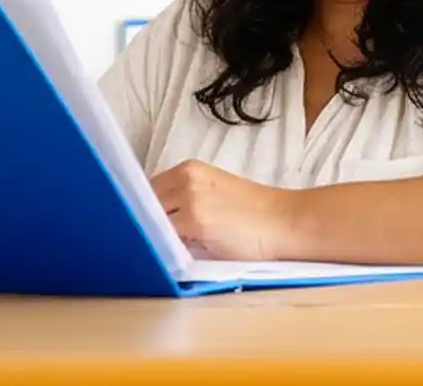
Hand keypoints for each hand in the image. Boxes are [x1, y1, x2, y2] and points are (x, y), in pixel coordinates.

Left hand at [150, 159, 295, 260]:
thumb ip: (182, 199)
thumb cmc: (253, 213)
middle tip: (152, 240)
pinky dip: (168, 247)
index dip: (141, 209)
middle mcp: (186, 178)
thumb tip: (149, 218)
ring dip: (156, 235)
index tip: (138, 224)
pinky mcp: (196, 221)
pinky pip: (167, 237)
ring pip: (153, 220)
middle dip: (146, 222)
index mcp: (188, 169)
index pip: (146, 188)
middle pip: (144, 203)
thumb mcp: (213, 193)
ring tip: (169, 248)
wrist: (285, 222)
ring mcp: (190, 198)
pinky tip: (178, 254)